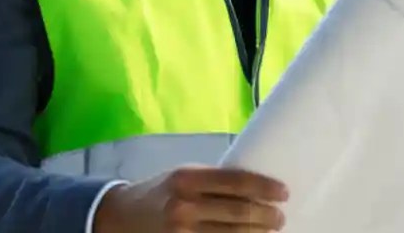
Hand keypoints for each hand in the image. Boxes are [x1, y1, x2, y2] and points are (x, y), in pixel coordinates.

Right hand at [94, 164, 288, 232]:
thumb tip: (254, 186)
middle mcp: (184, 206)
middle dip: (266, 216)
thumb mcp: (182, 176)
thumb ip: (212, 181)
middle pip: (238, 213)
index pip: (236, 182)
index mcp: (187, 179)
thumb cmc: (160, 192)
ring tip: (271, 231)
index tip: (283, 192)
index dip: (264, 188)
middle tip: (280, 217)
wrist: (121, 217)